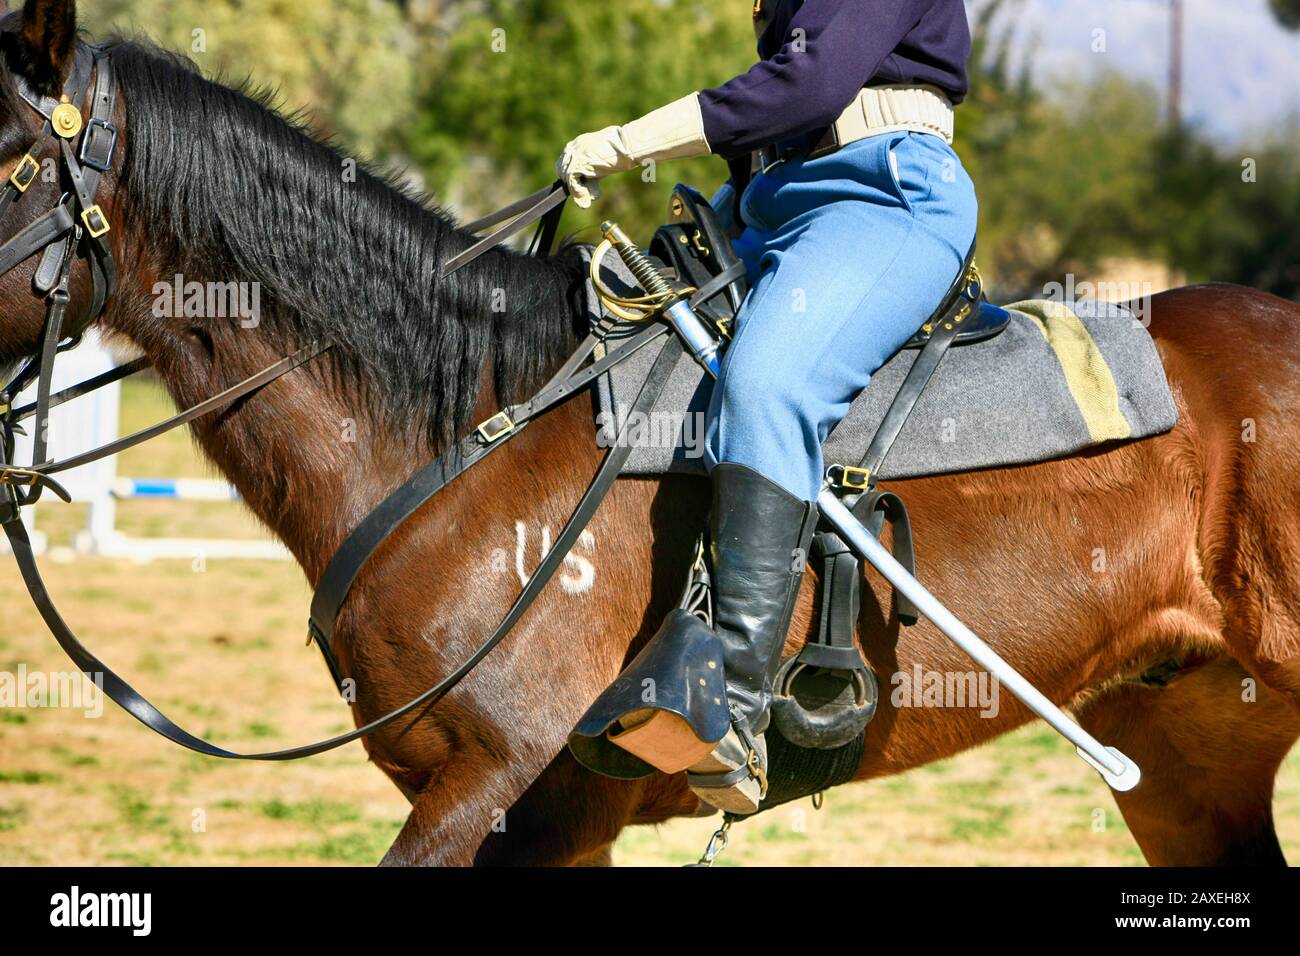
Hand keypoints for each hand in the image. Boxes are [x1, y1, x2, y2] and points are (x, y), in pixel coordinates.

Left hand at [556, 95, 709, 209]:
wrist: (630, 145)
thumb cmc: (625, 150)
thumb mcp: (606, 159)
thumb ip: (595, 168)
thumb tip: (594, 184)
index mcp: (580, 142)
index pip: (566, 162)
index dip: (573, 178)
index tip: (584, 188)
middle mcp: (575, 146)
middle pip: (563, 170)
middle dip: (575, 185)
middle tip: (592, 194)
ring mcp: (576, 154)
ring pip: (566, 178)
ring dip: (579, 191)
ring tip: (594, 196)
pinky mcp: (579, 163)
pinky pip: (572, 184)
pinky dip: (580, 193)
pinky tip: (593, 196)